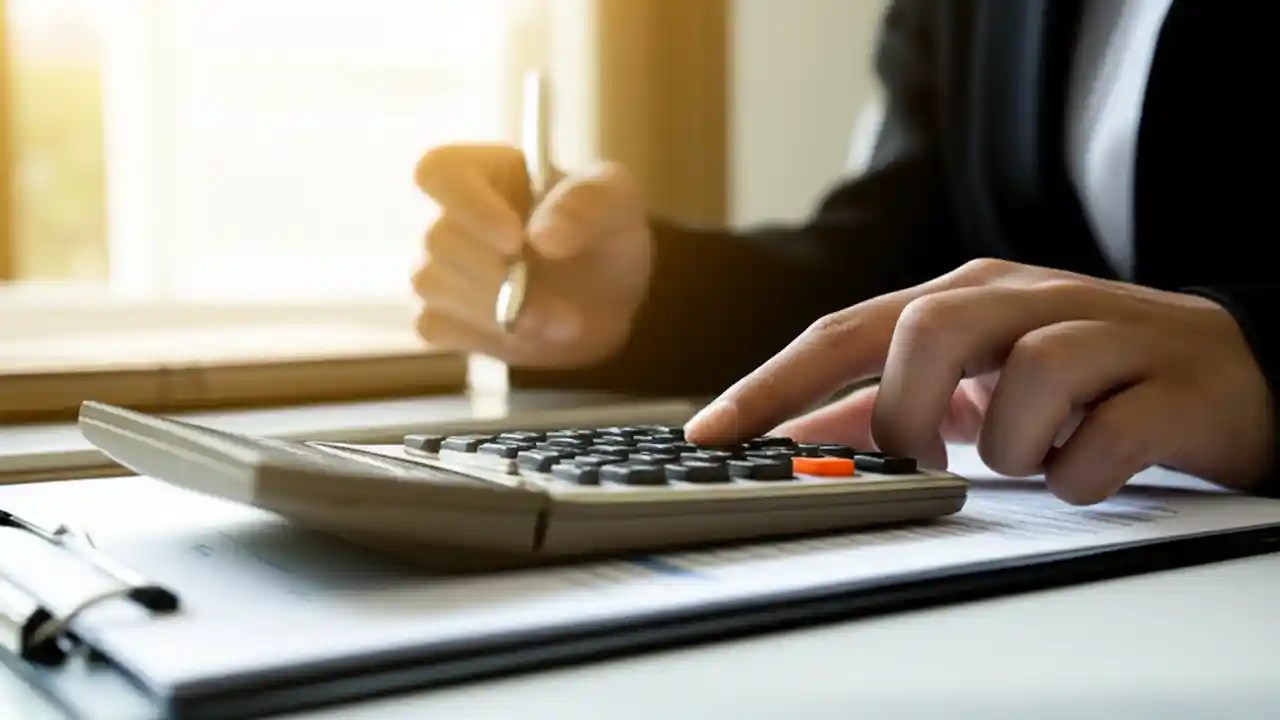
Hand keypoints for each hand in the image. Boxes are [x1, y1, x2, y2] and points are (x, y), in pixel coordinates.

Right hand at [412, 145, 652, 366]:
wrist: (610, 301)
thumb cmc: (607, 234)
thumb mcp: (619, 203)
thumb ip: (589, 203)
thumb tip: (542, 236)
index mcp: (488, 172)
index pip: (439, 171)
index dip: (469, 205)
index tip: (515, 239)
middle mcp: (455, 216)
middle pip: (439, 239)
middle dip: (499, 277)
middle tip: (559, 299)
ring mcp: (445, 268)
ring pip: (431, 284)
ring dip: (498, 312)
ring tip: (562, 323)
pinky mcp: (446, 316)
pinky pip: (434, 327)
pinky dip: (482, 337)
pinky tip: (528, 334)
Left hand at [684, 259, 1274, 503]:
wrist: (1226, 367)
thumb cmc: (1081, 372)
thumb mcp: (972, 377)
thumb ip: (888, 398)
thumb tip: (799, 437)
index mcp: (965, 294)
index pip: (844, 331)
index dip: (771, 383)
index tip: (710, 434)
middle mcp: (1023, 297)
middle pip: (925, 329)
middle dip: (905, 412)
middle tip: (925, 457)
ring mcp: (1102, 332)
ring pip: (1027, 374)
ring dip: (1010, 443)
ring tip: (1035, 455)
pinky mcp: (1168, 386)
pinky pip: (1106, 438)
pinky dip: (1081, 473)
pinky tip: (1085, 469)